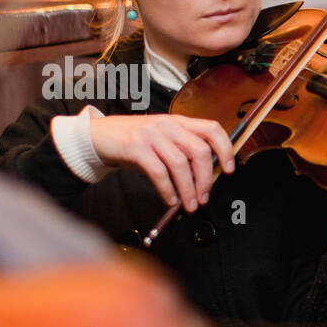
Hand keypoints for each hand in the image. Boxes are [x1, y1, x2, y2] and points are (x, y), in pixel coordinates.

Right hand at [89, 114, 234, 212]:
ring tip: (188, 204)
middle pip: (199, 151)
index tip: (229, 169)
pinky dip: (168, 190)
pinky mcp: (136, 146)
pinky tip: (170, 199)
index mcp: (179, 122)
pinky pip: (159, 172)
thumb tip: (205, 179)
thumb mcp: (162, 142)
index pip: (212, 129)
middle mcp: (168, 125)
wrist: (97, 137)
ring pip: (180, 164)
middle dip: (206, 179)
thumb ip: (183, 153)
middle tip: (204, 197)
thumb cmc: (133, 143)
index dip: (225, 149)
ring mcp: (151, 134)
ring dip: (188, 190)